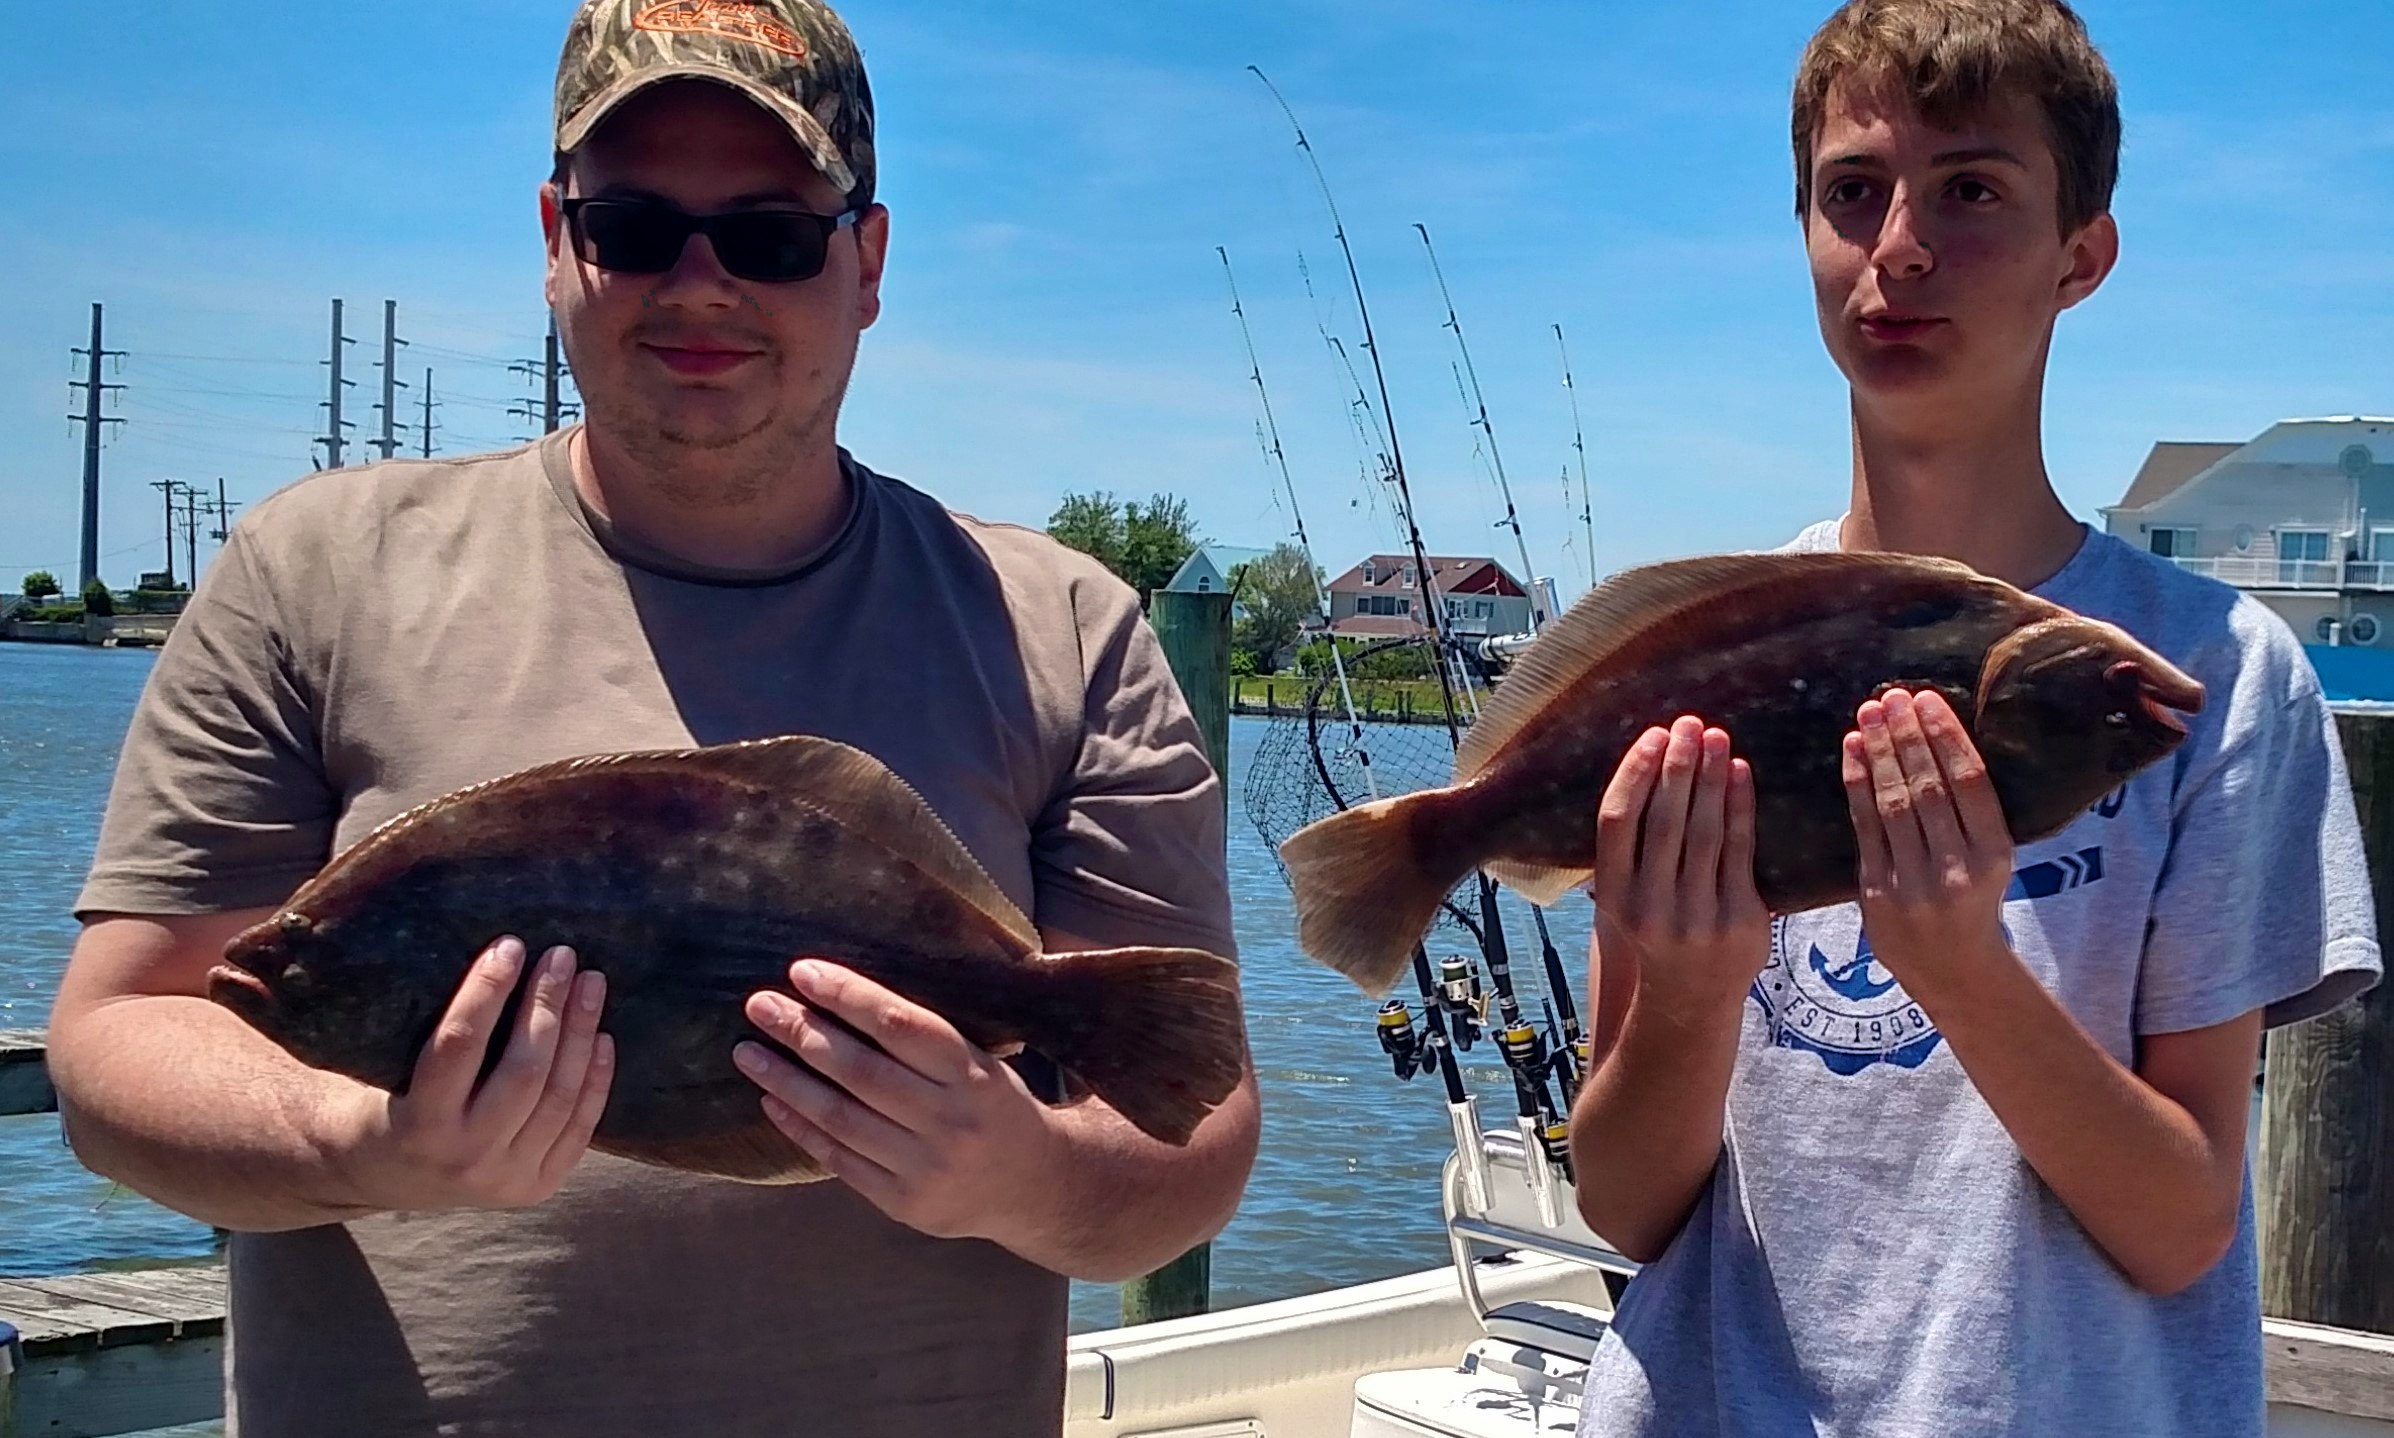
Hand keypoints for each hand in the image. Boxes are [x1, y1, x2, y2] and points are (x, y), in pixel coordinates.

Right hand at [323, 936, 613, 1211]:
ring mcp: (505, 1179)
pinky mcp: (538, 1188)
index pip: (458, 1047)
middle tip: (563, 955)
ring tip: (591, 983)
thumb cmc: (387, 1096)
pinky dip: (597, 1079)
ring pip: (559, 1096)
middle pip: (523, 1072)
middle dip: (548, 1006)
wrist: (388, 1176)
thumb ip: (425, 1023)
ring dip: (581, 1033)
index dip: (486, 992)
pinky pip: (579, 1128)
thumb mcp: (385, 1068)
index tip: (510, 944)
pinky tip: (604, 1036)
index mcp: (416, 1125)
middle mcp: (463, 1158)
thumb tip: (485, 944)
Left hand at [735, 960, 1061, 1244]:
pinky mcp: (904, 1203)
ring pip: (841, 1117)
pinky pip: (839, 1160)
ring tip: (748, 1051)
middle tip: (760, 1005)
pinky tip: (771, 1100)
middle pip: (861, 1071)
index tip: (803, 972)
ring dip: (786, 1081)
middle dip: (802, 1033)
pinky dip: (800, 1128)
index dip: (849, 997)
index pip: (901, 1026)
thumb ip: (925, 1040)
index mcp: (974, 1074)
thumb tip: (843, 996)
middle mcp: (951, 1121)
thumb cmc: (995, 1105)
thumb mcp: (982, 1063)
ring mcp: (926, 1167)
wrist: (1034, 1186)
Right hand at [1592, 715, 1769, 1014]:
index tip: (1652, 735)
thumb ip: (1625, 852)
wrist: (1689, 1001)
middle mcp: (1651, 908)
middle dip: (1678, 766)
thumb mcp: (1624, 902)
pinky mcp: (1739, 921)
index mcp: (1614, 898)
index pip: (1616, 822)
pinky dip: (1741, 807)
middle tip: (1690, 724)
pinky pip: (1741, 851)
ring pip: (1705, 832)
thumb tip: (1637, 771)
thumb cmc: (1654, 934)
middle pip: (1664, 821)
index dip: (1634, 774)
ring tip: (1716, 738)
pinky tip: (1739, 774)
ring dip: (1711, 778)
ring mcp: (1697, 917)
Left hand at [1842, 689, 2013, 985]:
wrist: (1953, 971)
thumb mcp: (1991, 860)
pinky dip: (1856, 784)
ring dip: (1879, 753)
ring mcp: (1915, 883)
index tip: (1927, 699)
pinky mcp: (1878, 894)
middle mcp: (1957, 868)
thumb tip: (1939, 738)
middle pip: (1928, 788)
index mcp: (1996, 855)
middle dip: (1907, 736)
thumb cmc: (1974, 902)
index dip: (1946, 736)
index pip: (1969, 783)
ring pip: (1894, 804)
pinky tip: (1853, 749)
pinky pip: (1864, 828)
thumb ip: (1971, 814)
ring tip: (1870, 712)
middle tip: (1892, 695)